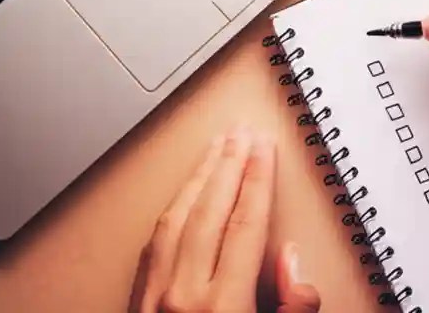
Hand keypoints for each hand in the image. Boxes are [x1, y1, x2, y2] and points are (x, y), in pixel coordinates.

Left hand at [129, 129, 320, 312]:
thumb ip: (293, 307)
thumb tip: (291, 258)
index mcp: (224, 308)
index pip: (246, 225)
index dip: (258, 180)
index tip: (264, 148)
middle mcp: (183, 295)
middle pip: (209, 211)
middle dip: (228, 165)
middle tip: (240, 133)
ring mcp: (154, 296)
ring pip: (176, 219)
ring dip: (198, 178)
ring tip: (215, 148)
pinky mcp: (135, 301)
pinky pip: (154, 241)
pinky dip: (173, 209)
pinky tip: (185, 194)